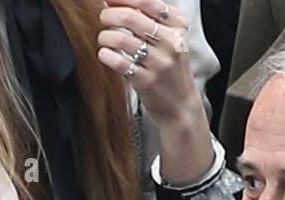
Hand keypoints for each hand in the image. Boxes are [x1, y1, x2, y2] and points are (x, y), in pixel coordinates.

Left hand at [98, 0, 202, 125]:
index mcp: (178, 26)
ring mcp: (159, 63)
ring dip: (105, 36)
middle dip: (109, 15)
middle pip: (131, 17)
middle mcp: (171, 43)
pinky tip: (105, 54)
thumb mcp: (170, 39)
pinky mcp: (146, 81)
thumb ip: (149, 18)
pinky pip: (118, 62)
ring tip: (105, 39)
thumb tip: (115, 1)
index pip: (147, 2)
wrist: (180, 104)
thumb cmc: (170, 68)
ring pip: (121, 38)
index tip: (110, 0)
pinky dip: (106, 55)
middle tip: (104, 18)